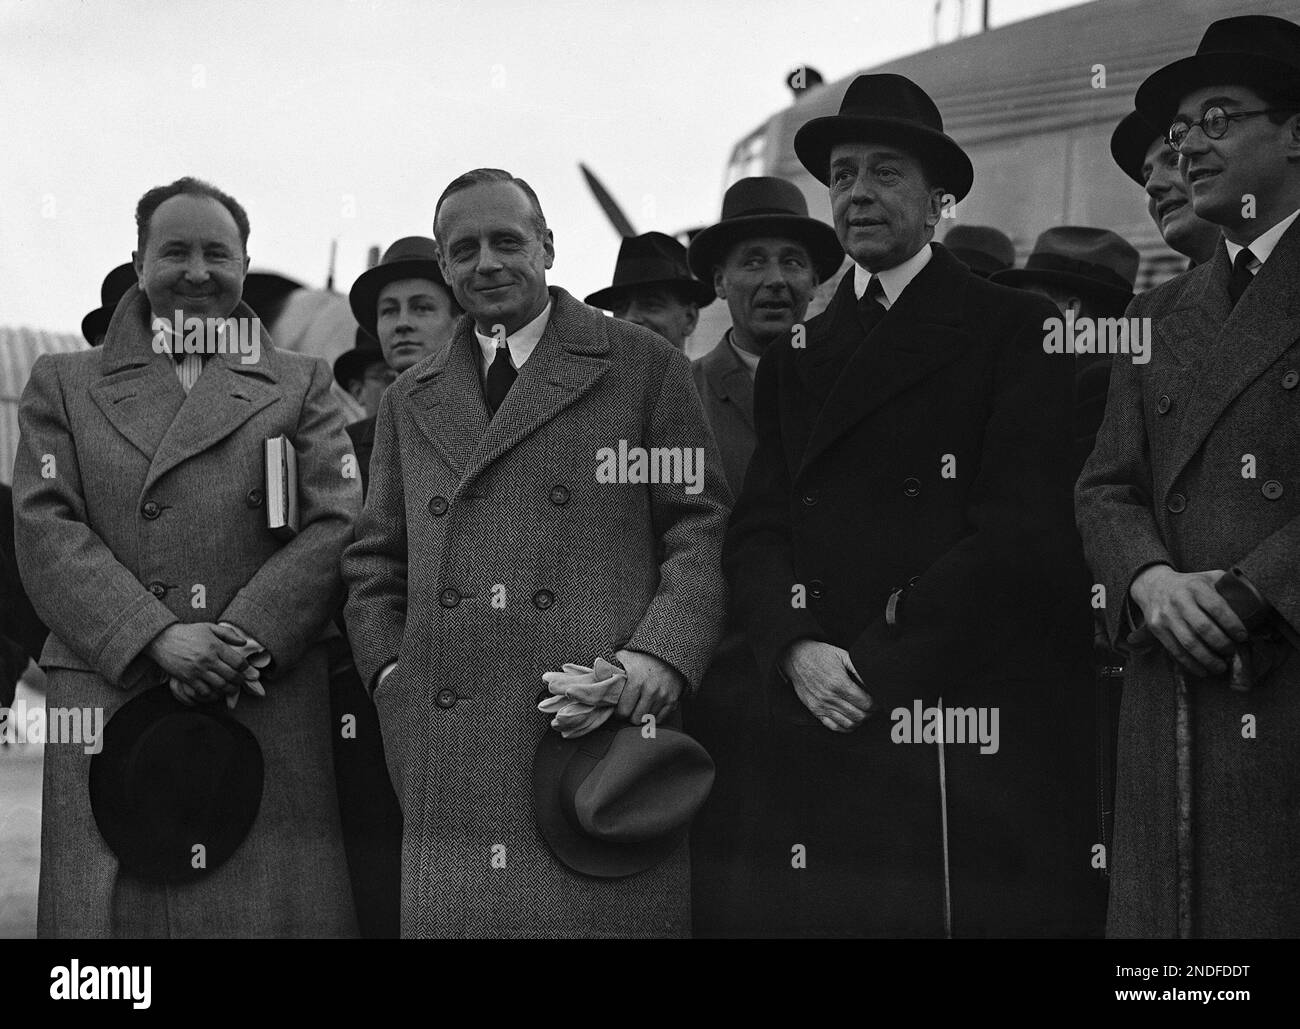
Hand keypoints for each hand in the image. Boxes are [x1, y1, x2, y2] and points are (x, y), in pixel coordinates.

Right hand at [147, 623, 251, 701]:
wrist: (162, 639)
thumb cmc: (188, 632)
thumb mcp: (209, 627)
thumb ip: (228, 634)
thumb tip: (244, 643)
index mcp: (215, 646)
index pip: (238, 661)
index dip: (245, 667)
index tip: (244, 669)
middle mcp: (208, 659)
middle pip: (231, 676)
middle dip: (239, 681)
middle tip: (240, 682)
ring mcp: (198, 670)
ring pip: (220, 686)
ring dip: (228, 689)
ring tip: (230, 688)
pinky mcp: (187, 678)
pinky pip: (204, 691)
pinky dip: (212, 694)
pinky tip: (215, 691)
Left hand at [614, 650, 683, 723]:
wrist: (669, 650)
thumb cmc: (643, 654)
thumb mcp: (624, 656)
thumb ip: (609, 666)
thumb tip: (593, 672)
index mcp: (636, 681)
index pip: (623, 711)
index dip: (618, 712)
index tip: (618, 709)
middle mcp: (651, 690)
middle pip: (635, 719)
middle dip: (630, 715)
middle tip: (628, 710)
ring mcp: (663, 696)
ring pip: (648, 719)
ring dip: (642, 716)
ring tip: (638, 708)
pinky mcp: (673, 699)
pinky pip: (660, 718)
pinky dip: (654, 716)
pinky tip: (649, 708)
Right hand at [780, 639, 872, 732]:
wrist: (795, 657)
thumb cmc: (820, 654)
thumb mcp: (842, 655)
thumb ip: (859, 670)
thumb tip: (873, 683)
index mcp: (838, 683)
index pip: (865, 703)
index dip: (876, 704)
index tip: (878, 701)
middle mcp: (829, 697)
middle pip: (859, 715)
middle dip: (871, 713)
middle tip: (874, 708)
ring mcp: (821, 705)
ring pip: (848, 724)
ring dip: (860, 721)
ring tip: (864, 713)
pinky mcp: (815, 710)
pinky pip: (833, 726)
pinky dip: (846, 727)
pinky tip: (851, 720)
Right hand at [1129, 566, 1246, 676]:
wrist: (1154, 585)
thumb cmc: (1190, 585)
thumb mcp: (1210, 578)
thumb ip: (1230, 588)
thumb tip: (1256, 609)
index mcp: (1196, 586)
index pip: (1217, 607)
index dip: (1232, 624)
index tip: (1243, 637)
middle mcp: (1179, 600)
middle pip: (1203, 628)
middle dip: (1221, 644)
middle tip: (1231, 652)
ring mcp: (1166, 615)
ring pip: (1189, 643)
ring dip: (1207, 659)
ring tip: (1220, 667)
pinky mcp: (1157, 628)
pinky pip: (1175, 650)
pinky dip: (1190, 664)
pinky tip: (1203, 670)